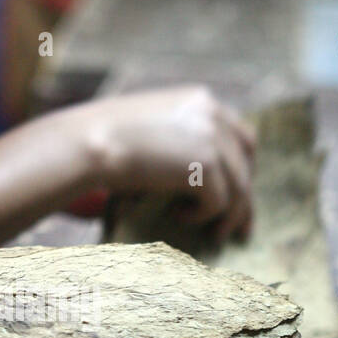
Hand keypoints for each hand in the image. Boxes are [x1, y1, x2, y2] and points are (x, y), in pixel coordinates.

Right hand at [83, 85, 254, 241]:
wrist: (91, 142)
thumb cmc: (105, 139)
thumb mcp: (150, 127)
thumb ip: (179, 139)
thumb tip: (197, 176)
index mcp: (201, 101)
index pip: (240, 136)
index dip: (242, 168)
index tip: (239, 194)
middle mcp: (213, 114)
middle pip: (246, 164)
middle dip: (246, 198)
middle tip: (241, 228)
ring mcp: (214, 138)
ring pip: (239, 189)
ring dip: (229, 217)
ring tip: (216, 236)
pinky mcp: (207, 165)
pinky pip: (219, 203)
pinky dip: (202, 217)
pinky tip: (178, 216)